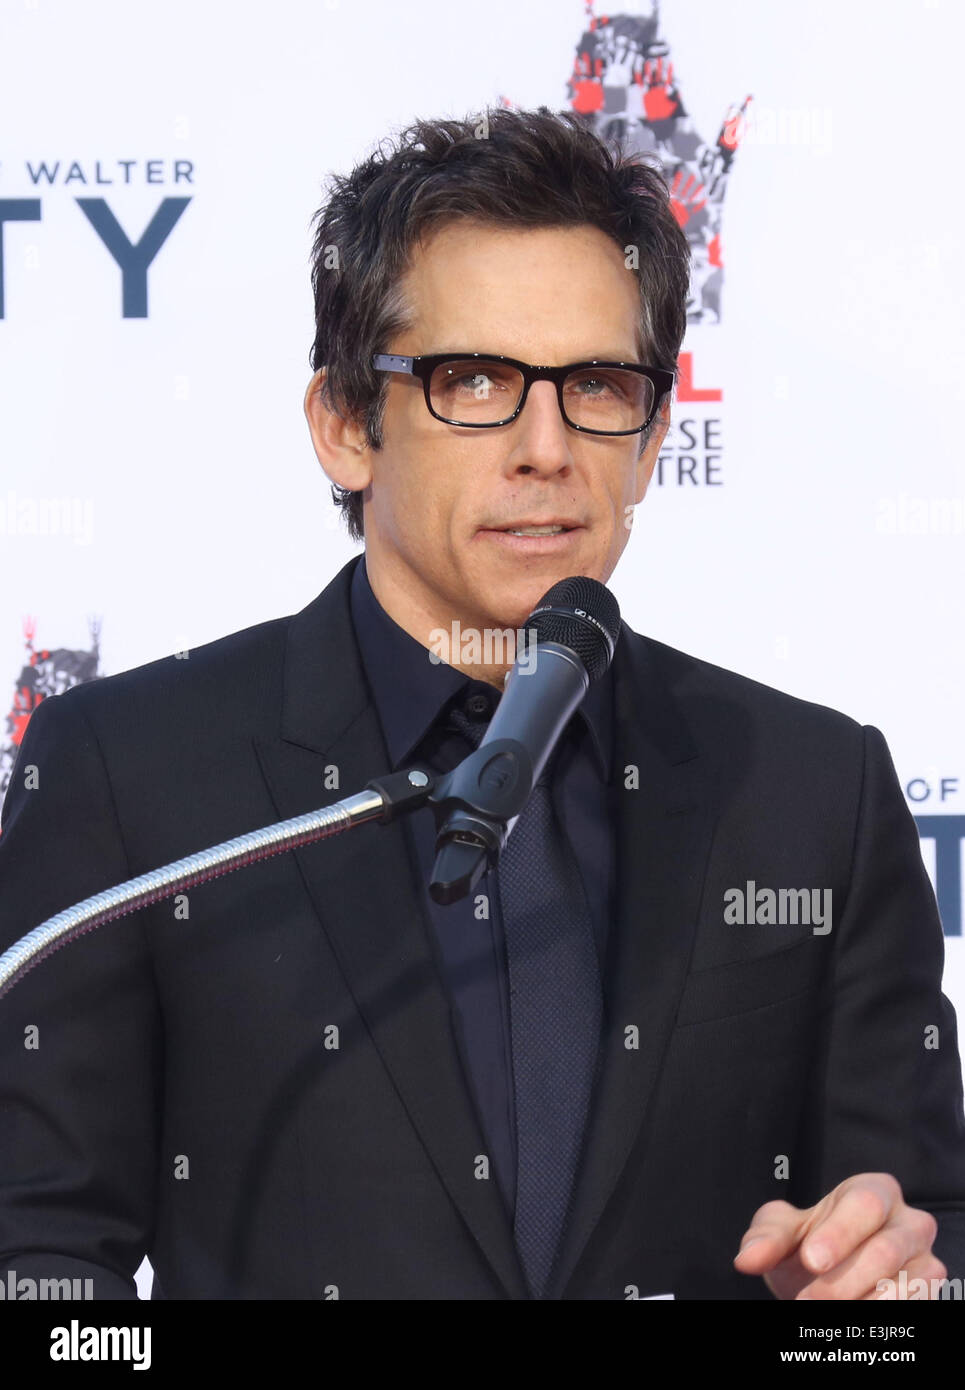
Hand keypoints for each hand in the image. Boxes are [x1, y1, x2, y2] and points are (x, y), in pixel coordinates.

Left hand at [734, 1173, 946, 1298]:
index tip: (812, 1260)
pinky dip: (878, 1316)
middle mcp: (909, 1221)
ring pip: (903, 1285)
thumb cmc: (810, 1244)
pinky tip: (849, 1321)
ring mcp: (924, 1258)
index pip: (865, 1204)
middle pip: (885, 1249)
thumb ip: (766, 1239)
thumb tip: (746, 1258)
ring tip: (822, 1313)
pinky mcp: (929, 1291)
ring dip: (860, 1304)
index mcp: (875, 1191)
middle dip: (842, 1281)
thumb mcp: (783, 1232)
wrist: (828, 1277)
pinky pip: (913, 1306)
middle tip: (807, 1300)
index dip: (839, 1233)